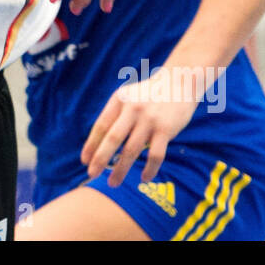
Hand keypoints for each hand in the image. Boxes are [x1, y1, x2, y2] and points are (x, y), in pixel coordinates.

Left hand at [81, 71, 201, 186]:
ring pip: (131, 151)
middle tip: (91, 174)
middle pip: (113, 139)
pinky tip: (144, 178)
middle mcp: (133, 109)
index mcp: (120, 100)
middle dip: (100, 159)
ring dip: (120, 170)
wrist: (180, 82)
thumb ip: (115, 115)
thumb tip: (98, 145)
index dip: (91, 145)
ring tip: (113, 183)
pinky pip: (155, 155)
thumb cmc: (149, 94)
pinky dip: (149, 169)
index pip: (101, 126)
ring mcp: (150, 119)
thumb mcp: (128, 96)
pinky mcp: (166, 129)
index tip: (84, 161)